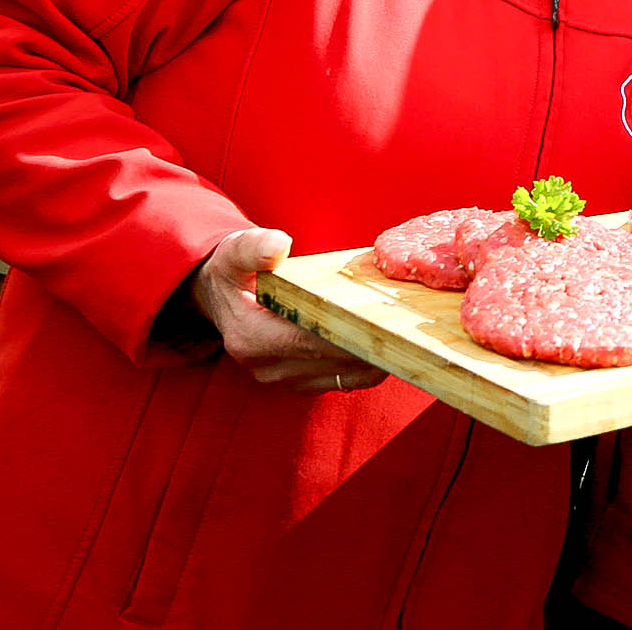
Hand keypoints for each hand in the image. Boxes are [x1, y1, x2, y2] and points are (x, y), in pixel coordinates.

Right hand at [190, 228, 387, 394]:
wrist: (221, 300)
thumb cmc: (234, 272)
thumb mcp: (235, 252)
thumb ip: (255, 248)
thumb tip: (279, 246)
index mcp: (252, 339)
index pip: (312, 340)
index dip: (351, 328)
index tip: (385, 315)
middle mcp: (269, 368)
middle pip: (337, 360)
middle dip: (374, 340)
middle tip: (410, 318)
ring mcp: (288, 380)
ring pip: (349, 374)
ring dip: (378, 353)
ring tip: (404, 325)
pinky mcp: (305, 384)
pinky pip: (349, 379)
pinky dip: (371, 361)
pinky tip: (388, 337)